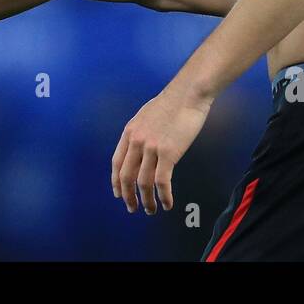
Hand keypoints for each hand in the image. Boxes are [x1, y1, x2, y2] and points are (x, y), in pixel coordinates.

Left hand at [112, 86, 211, 214]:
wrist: (188, 93)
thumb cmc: (172, 102)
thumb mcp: (146, 115)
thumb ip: (140, 132)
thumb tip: (141, 148)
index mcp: (129, 132)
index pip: (116, 162)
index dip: (116, 181)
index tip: (118, 194)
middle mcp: (136, 141)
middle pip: (126, 176)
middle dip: (128, 196)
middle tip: (132, 208)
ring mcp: (151, 147)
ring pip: (143, 183)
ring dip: (146, 201)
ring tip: (151, 210)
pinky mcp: (168, 153)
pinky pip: (162, 182)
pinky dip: (164, 196)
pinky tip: (167, 203)